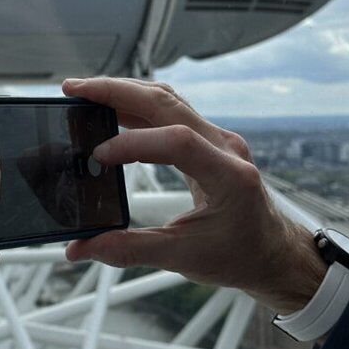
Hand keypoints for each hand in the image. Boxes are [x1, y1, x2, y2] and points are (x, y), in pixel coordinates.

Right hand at [60, 76, 325, 314]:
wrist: (274, 253)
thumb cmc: (240, 256)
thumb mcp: (184, 258)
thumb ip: (130, 251)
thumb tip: (80, 248)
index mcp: (229, 175)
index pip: (177, 141)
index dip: (133, 143)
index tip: (97, 156)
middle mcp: (226, 147)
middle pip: (168, 102)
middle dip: (117, 92)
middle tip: (74, 90)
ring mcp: (218, 139)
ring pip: (168, 100)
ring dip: (125, 92)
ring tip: (84, 94)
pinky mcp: (209, 141)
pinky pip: (171, 112)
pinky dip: (136, 106)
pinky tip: (110, 110)